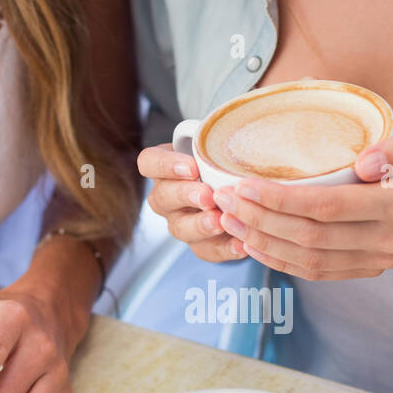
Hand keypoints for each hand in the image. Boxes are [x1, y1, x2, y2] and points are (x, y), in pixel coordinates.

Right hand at [138, 143, 243, 262]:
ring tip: (221, 221)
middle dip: (185, 196)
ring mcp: (180, 223)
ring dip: (200, 225)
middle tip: (207, 196)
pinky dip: (224, 248)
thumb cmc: (226, 164)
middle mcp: (166, 198)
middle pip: (161, 198)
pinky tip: (240, 244)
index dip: (165, 166)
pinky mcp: (200, 245)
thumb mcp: (221, 150)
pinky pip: (205, 250)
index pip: (148, 162)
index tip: (191, 167)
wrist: (244, 194)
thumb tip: (239, 141)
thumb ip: (220, 146)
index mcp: (165, 168)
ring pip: (180, 228)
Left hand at [211, 113, 392, 279]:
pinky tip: (251, 244)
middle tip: (222, 199)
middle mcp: (391, 239)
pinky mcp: (369, 270)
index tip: (242, 185)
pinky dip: (279, 260)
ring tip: (227, 220)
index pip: (327, 206)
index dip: (279, 199)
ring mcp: (380, 260)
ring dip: (261, 242)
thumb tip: (365, 164)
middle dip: (259, 219)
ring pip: (308, 259)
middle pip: (310, 236)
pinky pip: (317, 273)